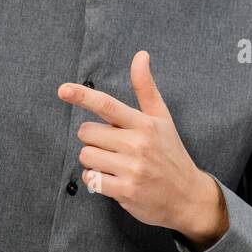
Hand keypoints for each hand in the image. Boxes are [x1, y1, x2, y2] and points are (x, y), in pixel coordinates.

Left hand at [59, 51, 227, 247]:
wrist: (188, 196)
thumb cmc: (170, 153)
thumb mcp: (162, 118)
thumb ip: (145, 88)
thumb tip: (140, 55)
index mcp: (145, 124)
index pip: (108, 105)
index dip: (83, 96)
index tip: (63, 89)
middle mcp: (138, 144)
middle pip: (87, 132)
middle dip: (93, 138)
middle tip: (113, 145)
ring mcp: (132, 169)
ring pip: (86, 156)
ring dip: (94, 160)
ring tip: (115, 163)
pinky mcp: (125, 191)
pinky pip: (92, 179)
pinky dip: (96, 179)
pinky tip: (113, 179)